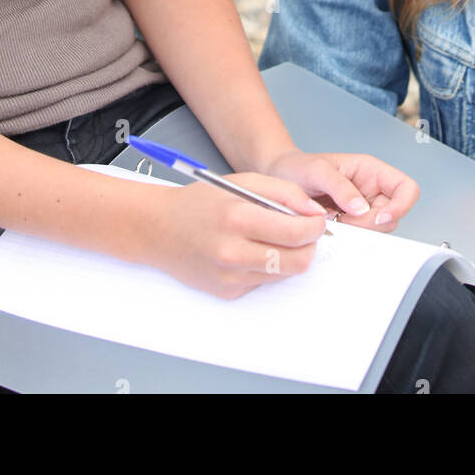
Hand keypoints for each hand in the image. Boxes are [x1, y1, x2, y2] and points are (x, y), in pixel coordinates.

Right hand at [143, 171, 327, 298]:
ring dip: (289, 256)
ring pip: (283, 274)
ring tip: (275, 237)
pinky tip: (250, 250)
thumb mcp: (243, 181)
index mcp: (237, 218)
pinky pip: (263, 282)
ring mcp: (229, 277)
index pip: (295, 233)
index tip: (318, 221)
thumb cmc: (200, 202)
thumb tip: (314, 212)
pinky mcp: (227, 292)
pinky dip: (267, 266)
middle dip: (309, 247)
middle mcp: (233, 253)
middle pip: (297, 262)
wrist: (157, 229)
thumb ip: (283, 193)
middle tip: (305, 232)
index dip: (315, 228)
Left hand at [261, 149, 420, 232]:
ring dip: (358, 232)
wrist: (277, 179)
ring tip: (332, 222)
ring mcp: (362, 210)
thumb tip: (362, 209)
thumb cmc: (297, 167)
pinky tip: (329, 228)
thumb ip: (340, 187)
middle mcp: (371, 191)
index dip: (401, 206)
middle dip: (371, 225)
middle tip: (343, 222)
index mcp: (371, 171)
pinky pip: (360, 237)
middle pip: (393, 216)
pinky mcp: (350, 225)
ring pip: (377, 231)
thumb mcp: (317, 171)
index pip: (407, 189)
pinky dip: (348, 238)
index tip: (378, 217)